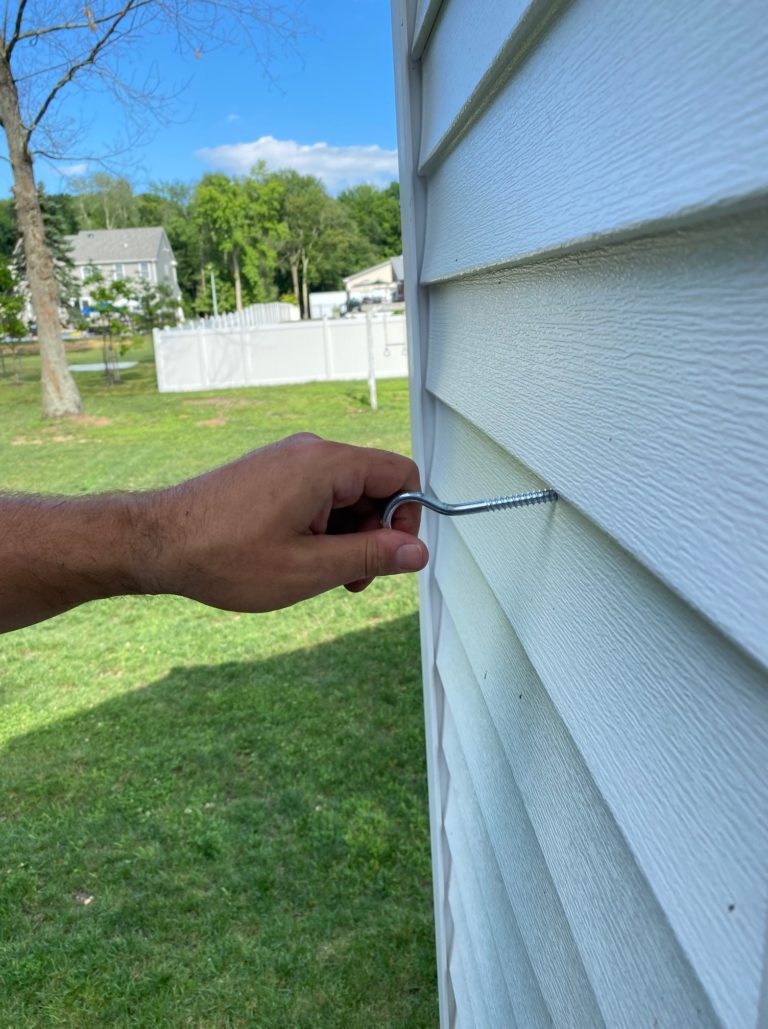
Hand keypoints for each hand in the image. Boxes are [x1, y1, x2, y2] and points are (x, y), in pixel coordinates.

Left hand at [146, 433, 428, 611]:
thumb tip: (418, 552)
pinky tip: (297, 559)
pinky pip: (318, 495)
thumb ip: (371, 557)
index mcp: (326, 465)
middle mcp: (310, 452)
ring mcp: (288, 461)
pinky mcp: (272, 474)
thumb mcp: (309, 569)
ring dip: (346, 536)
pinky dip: (321, 528)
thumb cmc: (224, 556)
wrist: (156, 543)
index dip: (408, 518)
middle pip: (375, 485)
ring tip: (318, 574)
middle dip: (374, 534)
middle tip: (350, 579)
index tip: (390, 558)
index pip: (401, 474)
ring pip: (346, 495)